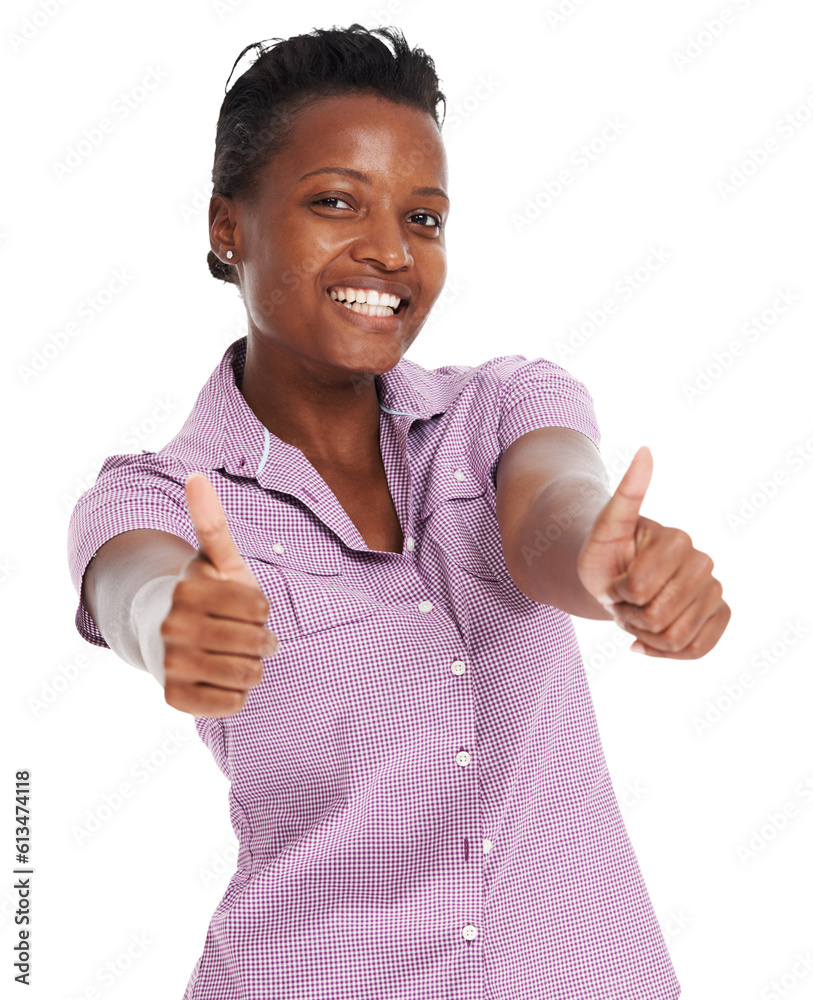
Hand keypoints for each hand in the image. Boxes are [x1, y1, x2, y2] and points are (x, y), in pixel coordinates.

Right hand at [160, 473, 277, 716]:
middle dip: (260, 639)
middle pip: (255, 642)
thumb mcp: (215, 559)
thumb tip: (196, 476)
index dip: (261, 608)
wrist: (165, 636)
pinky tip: (221, 678)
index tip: (245, 606)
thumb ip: (212, 523)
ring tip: (238, 656)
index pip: (259, 606)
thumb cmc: (205, 594)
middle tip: (248, 635)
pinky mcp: (174, 699)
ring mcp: (170, 665)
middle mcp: (172, 627)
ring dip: (252, 666)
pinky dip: (237, 693)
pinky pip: (233, 703)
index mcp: (188, 590)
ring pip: (248, 674)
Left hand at [576, 446, 730, 657]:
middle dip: (629, 615)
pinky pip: (697, 649)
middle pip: (658, 617)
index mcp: (678, 539)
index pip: (638, 588)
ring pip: (675, 638)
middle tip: (624, 599)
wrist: (614, 578)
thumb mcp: (605, 526)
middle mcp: (704, 562)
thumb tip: (645, 450)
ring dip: (644, 634)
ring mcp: (714, 589)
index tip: (614, 579)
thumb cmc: (604, 553)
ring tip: (636, 613)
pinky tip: (646, 641)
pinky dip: (665, 652)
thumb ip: (626, 493)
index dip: (617, 592)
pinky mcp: (719, 614)